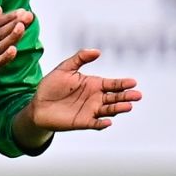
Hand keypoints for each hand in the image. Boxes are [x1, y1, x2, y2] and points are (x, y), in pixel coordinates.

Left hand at [26, 49, 140, 132]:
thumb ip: (80, 58)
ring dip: (118, 109)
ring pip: (108, 110)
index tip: (133, 82)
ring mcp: (90, 110)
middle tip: (137, 95)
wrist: (38, 105)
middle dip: (126, 96)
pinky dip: (102, 123)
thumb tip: (97, 51)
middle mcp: (95, 98)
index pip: (112, 84)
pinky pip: (95, 123)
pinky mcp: (83, 122)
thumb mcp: (65, 68)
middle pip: (115, 98)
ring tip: (128, 106)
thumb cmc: (51, 86)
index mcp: (94, 84)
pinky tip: (108, 122)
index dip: (123, 84)